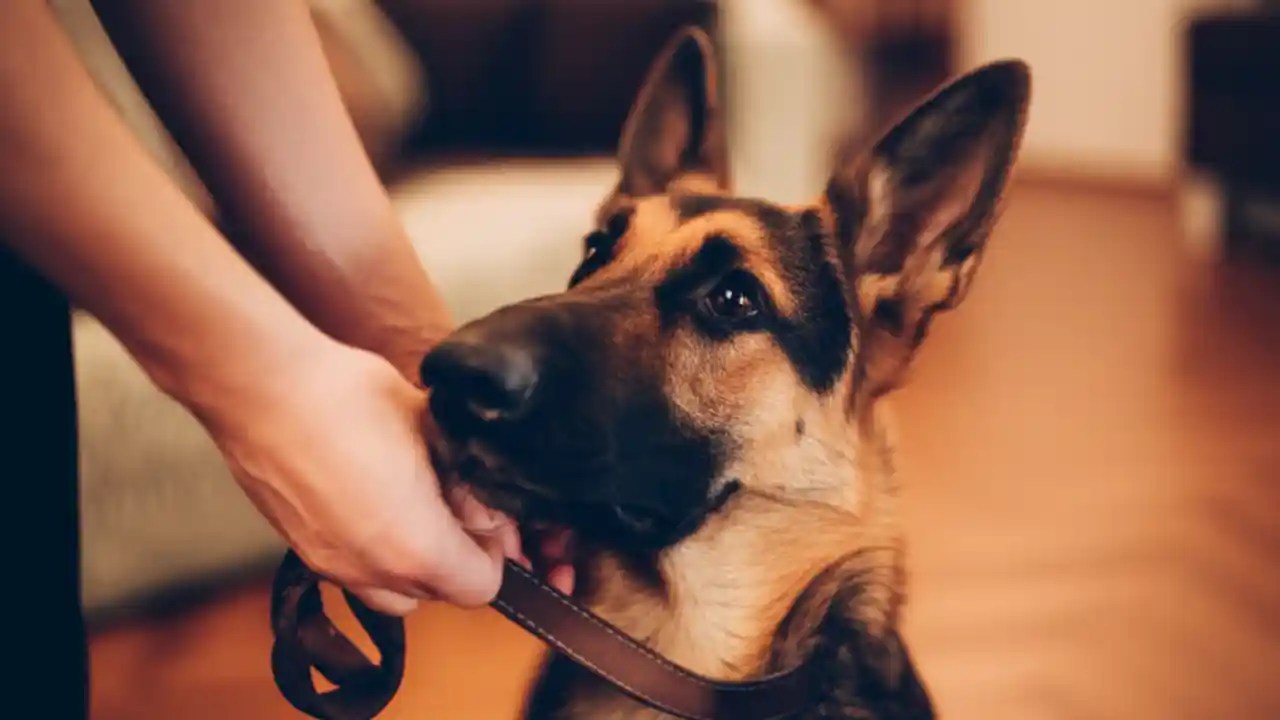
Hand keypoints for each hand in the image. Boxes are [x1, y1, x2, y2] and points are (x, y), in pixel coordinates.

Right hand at [196, 339, 503, 614]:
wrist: (262, 389)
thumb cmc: (348, 397)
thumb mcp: (432, 424)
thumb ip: (468, 473)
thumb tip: (484, 504)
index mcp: (417, 546)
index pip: (480, 587)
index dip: (493, 554)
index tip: (484, 518)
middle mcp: (371, 571)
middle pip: (437, 593)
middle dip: (453, 556)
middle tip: (450, 505)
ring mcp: (331, 566)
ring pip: (392, 592)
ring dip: (411, 563)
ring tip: (409, 505)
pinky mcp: (300, 550)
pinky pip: (352, 573)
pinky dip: (371, 552)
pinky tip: (368, 498)